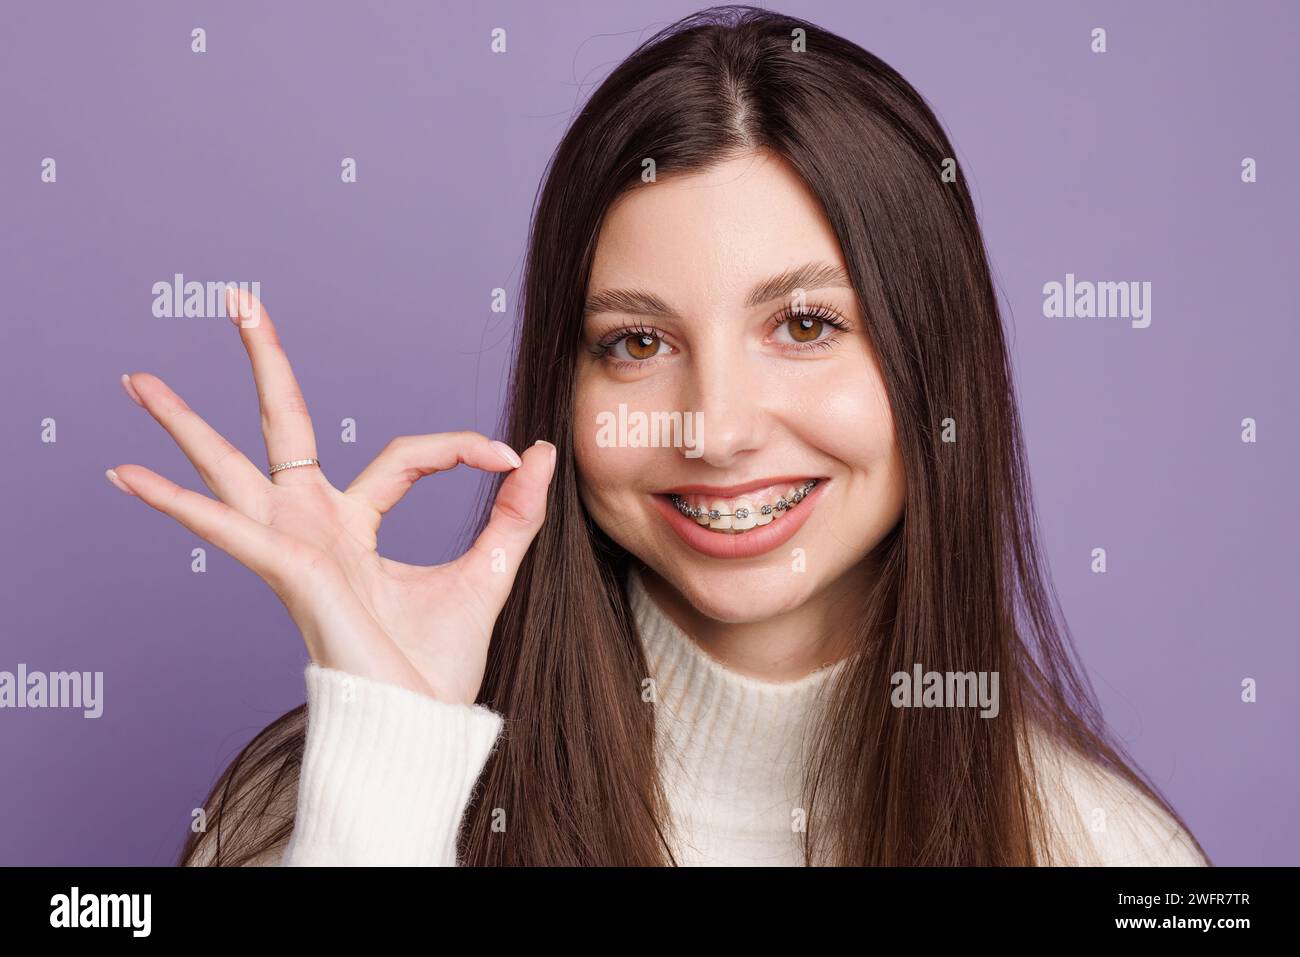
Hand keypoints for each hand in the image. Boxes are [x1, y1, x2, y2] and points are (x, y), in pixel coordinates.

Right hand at [107, 287, 555, 705]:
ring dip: (183, 423)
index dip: (458, 448)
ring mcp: (294, 547)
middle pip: (285, 429)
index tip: (508, 458)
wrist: (422, 727)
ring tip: (137, 377)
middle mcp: (316, 528)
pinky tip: (128, 475)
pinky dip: (179, 504)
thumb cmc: (438, 666)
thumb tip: (541, 451)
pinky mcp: (288, 572)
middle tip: (240, 303)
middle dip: (264, 366)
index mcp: (358, 526)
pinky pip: (228, 530)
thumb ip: (513, 513)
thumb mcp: (489, 572)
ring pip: (231, 468)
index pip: (403, 456)